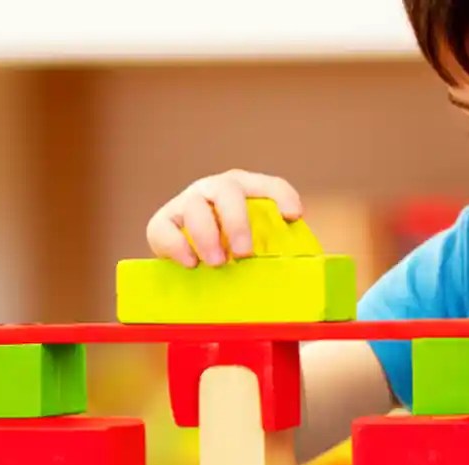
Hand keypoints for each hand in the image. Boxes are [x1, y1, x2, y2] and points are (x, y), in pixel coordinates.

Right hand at [145, 169, 303, 267]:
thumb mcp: (259, 248)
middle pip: (228, 192)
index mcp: (245, 190)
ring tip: (218, 263)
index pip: (270, 185)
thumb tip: (306, 275)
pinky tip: (191, 264)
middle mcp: (215, 189)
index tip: (293, 216)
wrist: (191, 262)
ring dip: (207, 236)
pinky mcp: (162, 223)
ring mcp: (186, 203)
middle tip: (244, 253)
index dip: (282, 195)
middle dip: (237, 222)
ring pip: (195, 208)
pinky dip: (176, 245)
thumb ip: (277, 252)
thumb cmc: (234, 255)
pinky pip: (163, 228)